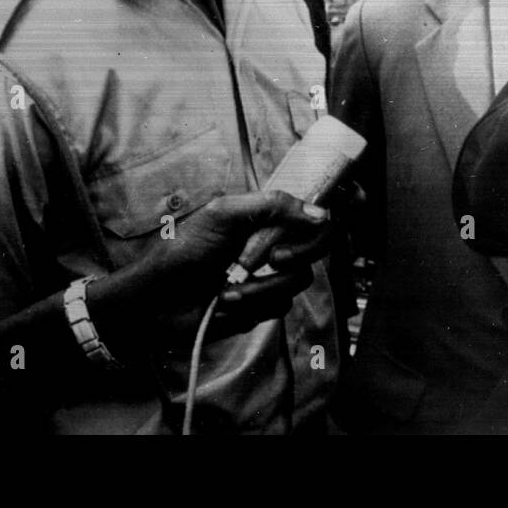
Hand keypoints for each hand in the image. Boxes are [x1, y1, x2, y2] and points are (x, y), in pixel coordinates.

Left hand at [123, 191, 328, 339]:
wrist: (155, 303)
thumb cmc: (182, 251)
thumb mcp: (223, 214)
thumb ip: (272, 206)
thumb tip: (322, 214)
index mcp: (266, 215)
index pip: (314, 205)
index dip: (338, 203)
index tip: (352, 202)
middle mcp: (275, 242)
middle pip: (320, 243)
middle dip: (299, 252)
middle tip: (273, 257)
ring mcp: (271, 275)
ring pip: (300, 279)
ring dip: (262, 286)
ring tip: (227, 288)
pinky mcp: (264, 304)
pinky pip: (281, 305)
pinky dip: (253, 304)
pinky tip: (226, 303)